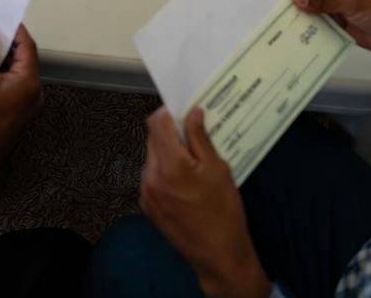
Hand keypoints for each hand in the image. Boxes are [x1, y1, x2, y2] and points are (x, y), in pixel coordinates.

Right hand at [0, 24, 41, 166]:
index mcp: (30, 81)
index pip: (27, 46)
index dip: (15, 30)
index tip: (0, 17)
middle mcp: (32, 91)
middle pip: (21, 59)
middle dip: (3, 45)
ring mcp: (24, 103)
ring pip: (13, 73)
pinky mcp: (14, 112)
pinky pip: (8, 86)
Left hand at [140, 107, 269, 297]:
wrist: (219, 256)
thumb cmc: (224, 211)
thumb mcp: (218, 168)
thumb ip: (200, 137)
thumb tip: (192, 112)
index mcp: (169, 164)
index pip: (157, 122)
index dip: (170, 113)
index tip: (186, 113)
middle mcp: (151, 176)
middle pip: (153, 139)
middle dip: (171, 133)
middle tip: (194, 138)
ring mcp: (146, 193)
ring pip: (152, 157)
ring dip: (168, 152)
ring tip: (192, 162)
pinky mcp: (147, 206)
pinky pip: (152, 176)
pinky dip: (165, 171)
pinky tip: (185, 182)